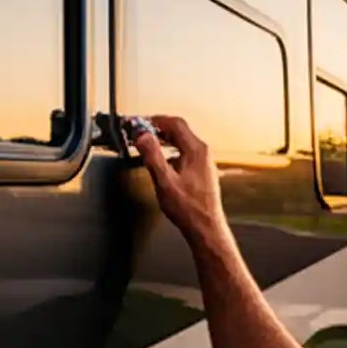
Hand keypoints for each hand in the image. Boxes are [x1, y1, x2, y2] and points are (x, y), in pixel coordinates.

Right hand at [134, 115, 228, 244]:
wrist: (205, 227)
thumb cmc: (189, 209)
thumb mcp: (164, 181)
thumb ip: (153, 156)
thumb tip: (143, 136)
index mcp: (196, 151)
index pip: (176, 123)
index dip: (156, 120)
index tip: (140, 122)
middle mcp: (203, 153)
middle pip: (180, 130)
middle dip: (158, 127)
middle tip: (141, 130)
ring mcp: (204, 162)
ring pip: (182, 141)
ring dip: (164, 138)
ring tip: (148, 142)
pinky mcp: (201, 171)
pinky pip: (184, 151)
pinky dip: (170, 149)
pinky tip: (161, 159)